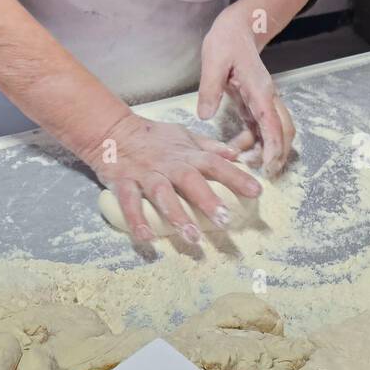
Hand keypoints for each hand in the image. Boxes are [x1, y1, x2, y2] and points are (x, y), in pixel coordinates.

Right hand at [83, 109, 261, 244]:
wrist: (113, 131)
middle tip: (226, 221)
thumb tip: (235, 154)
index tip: (256, 192)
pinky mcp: (123, 182)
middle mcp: (168, 164)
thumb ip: (208, 147)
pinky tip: (146, 238)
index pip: (214, 163)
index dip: (235, 176)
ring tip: (192, 237)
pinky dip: (136, 219)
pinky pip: (129, 202)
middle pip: (190, 180)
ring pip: (161, 194)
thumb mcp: (183, 135)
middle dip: (207, 200)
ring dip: (176, 215)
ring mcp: (145, 174)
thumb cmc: (154, 138)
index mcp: (185, 154)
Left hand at [197, 7, 295, 173]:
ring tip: (243, 163)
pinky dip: (254, 140)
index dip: (273, 148)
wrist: (238, 27)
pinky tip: (237, 148)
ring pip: (273, 131)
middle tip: (264, 175)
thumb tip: (205, 116)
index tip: (269, 168)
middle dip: (278, 154)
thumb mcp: (213, 61)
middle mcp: (267, 97)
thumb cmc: (227, 41)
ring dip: (264, 149)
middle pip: (283, 131)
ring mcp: (263, 100)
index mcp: (260, 89)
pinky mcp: (255, 102)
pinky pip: (260, 126)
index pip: (273, 124)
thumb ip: (210, 88)